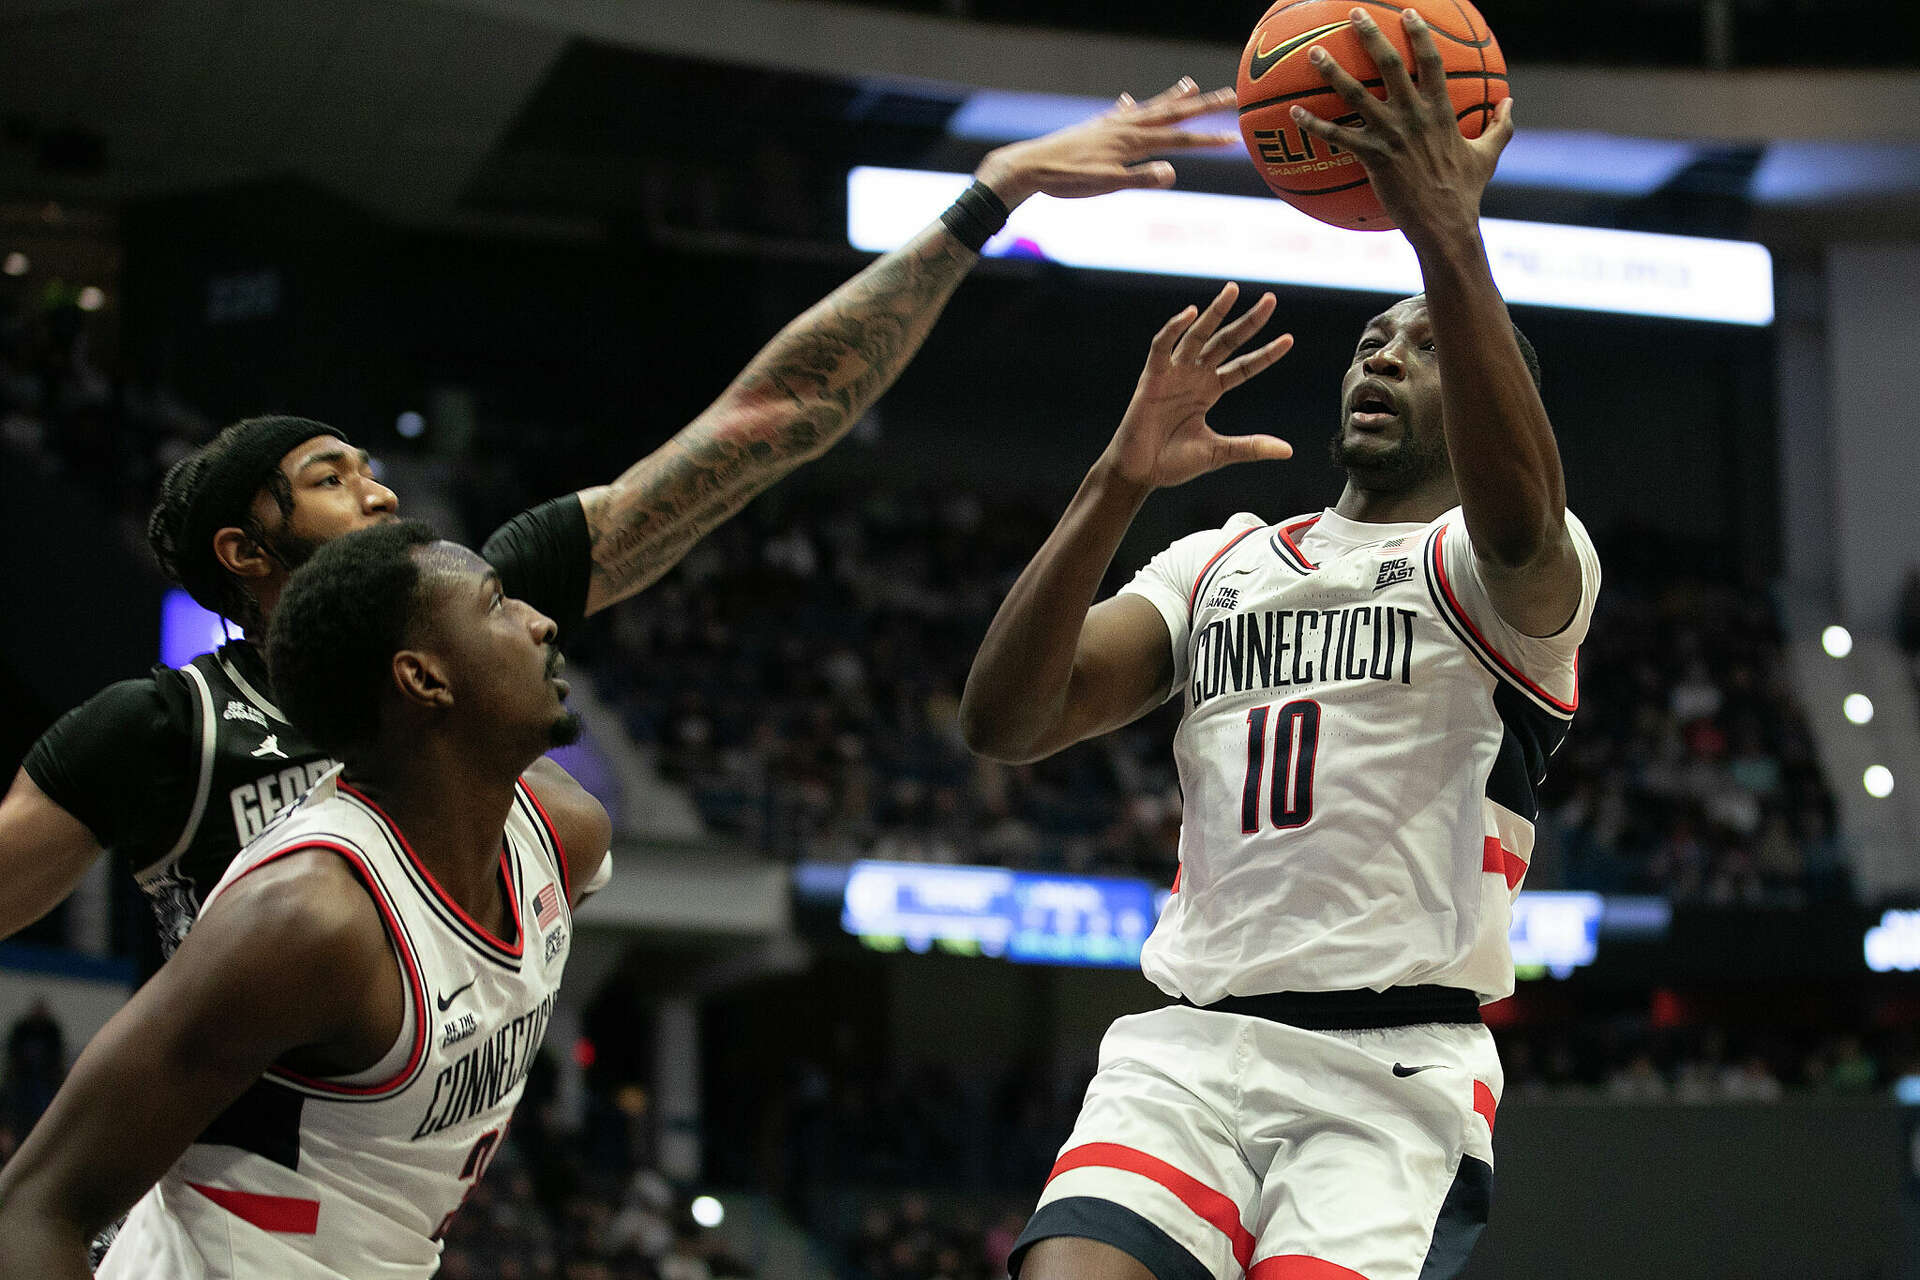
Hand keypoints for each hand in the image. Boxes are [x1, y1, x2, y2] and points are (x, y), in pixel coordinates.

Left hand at [975, 78, 1239, 207]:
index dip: (1208, 140)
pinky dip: (1128, 107)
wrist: (1028, 167)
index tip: (1236, 138)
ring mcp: (1109, 125)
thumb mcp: (1106, 185)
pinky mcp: (1094, 128)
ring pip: (1148, 109)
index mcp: (1132, 142)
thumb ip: (1140, 178)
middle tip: (1231, 95)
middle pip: (1172, 115)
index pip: (1179, 140)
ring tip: (1190, 84)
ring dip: (1171, 99)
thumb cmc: (1067, 180)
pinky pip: (1119, 114)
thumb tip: (1172, 172)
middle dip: (1203, 107)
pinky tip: (1126, 101)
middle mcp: (1125, 126)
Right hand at [1101, 282, 1294, 491]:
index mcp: (1209, 391)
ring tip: (1232, 290)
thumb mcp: (1218, 453)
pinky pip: (1162, 346)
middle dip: (1248, 321)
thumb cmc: (1173, 463)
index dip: (1265, 354)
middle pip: (1226, 342)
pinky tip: (1190, 313)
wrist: (1140, 473)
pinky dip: (1174, 329)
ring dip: (1214, 313)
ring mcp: (1173, 374)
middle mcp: (1194, 377)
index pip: (1243, 367)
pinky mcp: (1151, 377)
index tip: (1289, 339)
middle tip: (1271, 299)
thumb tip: (1287, 450)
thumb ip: (1250, 447)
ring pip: (1197, 336)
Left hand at [1294, 7, 1514, 244]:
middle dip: (1371, 36)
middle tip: (1354, 13)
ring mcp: (1391, 135)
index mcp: (1441, 110)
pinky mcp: (1372, 157)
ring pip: (1356, 95)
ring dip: (1332, 72)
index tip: (1407, 13)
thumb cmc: (1465, 191)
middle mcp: (1414, 116)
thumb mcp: (1488, 155)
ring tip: (1313, 53)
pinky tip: (1293, 112)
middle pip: (1390, 65)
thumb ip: (1501, 126)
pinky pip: (1337, 136)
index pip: (1431, 61)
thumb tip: (1511, 103)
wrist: (1444, 223)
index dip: (1419, 34)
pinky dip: (1314, 124)